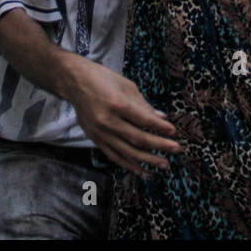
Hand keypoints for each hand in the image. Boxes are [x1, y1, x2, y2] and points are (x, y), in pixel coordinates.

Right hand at [64, 56, 180, 176]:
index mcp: (117, 104)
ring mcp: (100, 132)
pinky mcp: (95, 139)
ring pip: (127, 151)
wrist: (75, 83)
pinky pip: (114, 155)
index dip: (160, 127)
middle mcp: (107, 121)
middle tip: (176, 149)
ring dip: (147, 159)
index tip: (174, 131)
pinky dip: (129, 164)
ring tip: (164, 164)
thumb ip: (143, 104)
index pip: (143, 120)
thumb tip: (161, 117)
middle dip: (159, 145)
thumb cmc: (103, 79)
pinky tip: (142, 170)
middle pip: (137, 138)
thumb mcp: (126, 85)